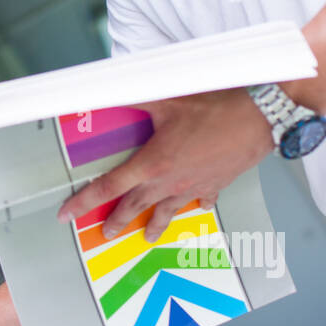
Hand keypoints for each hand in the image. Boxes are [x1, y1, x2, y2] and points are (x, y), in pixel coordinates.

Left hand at [57, 87, 273, 241]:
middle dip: (116, 220)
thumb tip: (108, 88)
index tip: (66, 215)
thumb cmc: (215, 108)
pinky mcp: (214, 184)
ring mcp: (193, 186)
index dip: (83, 201)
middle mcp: (170, 181)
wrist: (259, 119)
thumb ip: (135, 97)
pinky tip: (195, 208)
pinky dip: (194, 205)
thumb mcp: (167, 99)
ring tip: (145, 237)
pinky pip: (200, 200)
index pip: (108, 186)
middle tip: (104, 232)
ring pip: (167, 211)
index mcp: (152, 164)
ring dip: (153, 224)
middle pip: (135, 206)